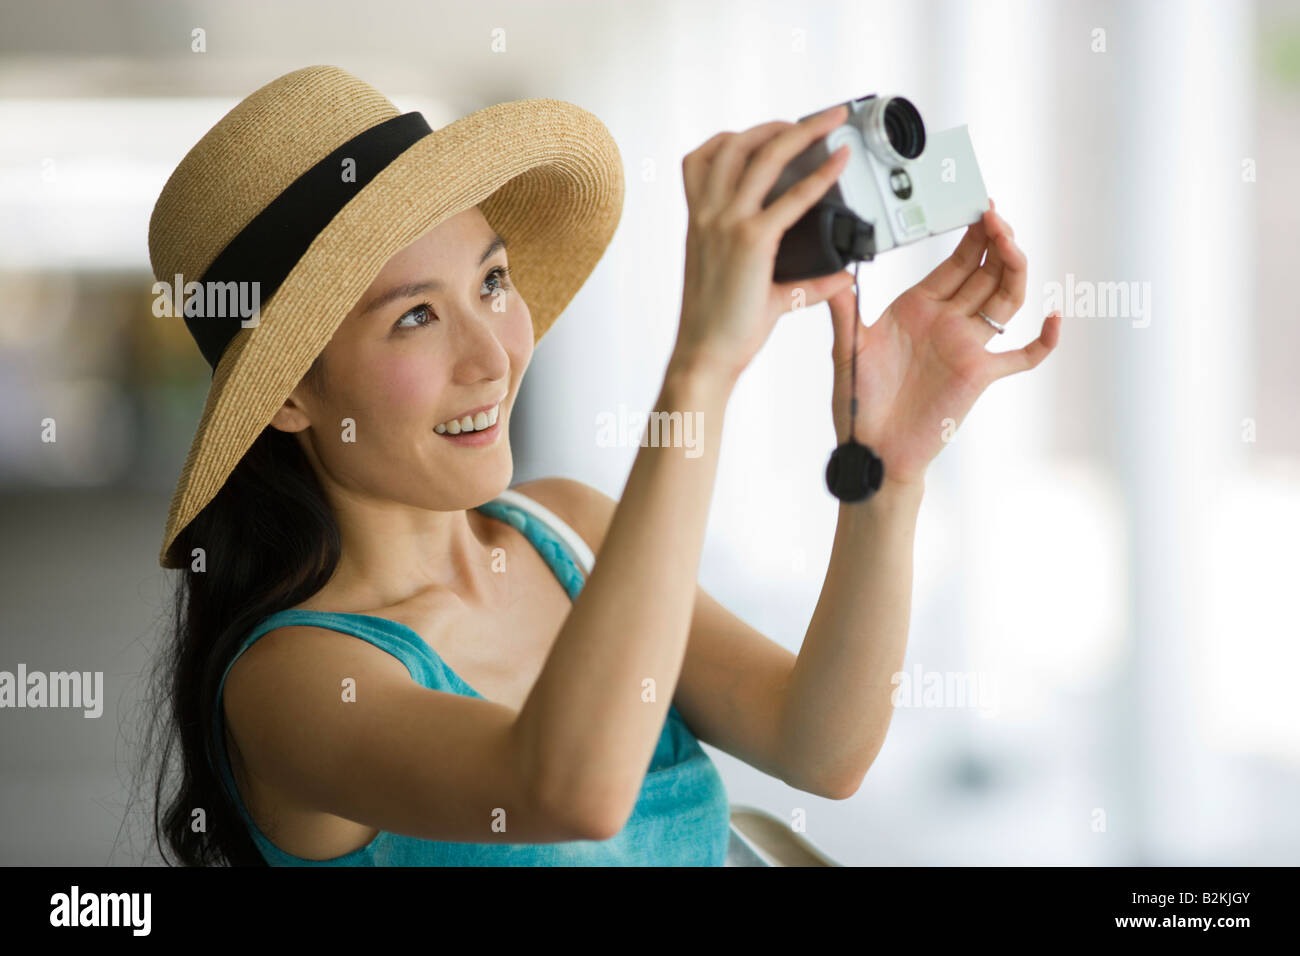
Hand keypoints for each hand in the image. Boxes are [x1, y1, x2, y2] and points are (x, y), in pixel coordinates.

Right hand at [672, 104, 859, 386]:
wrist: (706, 354)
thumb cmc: (723, 327)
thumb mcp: (760, 291)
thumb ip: (803, 279)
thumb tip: (843, 274)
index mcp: (699, 220)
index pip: (704, 158)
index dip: (737, 135)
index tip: (769, 130)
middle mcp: (708, 214)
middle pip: (737, 144)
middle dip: (777, 124)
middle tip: (813, 121)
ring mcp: (727, 224)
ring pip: (762, 156)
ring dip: (800, 132)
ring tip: (829, 123)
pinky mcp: (751, 241)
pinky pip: (792, 197)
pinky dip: (820, 173)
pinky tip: (839, 161)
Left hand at [825, 198, 1062, 485]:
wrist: (871, 450)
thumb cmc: (858, 403)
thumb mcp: (847, 350)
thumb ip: (844, 312)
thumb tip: (832, 276)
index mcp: (918, 308)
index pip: (956, 262)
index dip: (972, 235)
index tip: (981, 207)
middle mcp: (948, 322)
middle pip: (986, 272)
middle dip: (995, 241)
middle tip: (996, 215)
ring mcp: (968, 347)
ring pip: (1005, 299)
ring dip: (1013, 270)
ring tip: (1010, 243)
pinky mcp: (980, 376)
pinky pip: (1022, 357)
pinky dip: (1043, 341)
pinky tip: (1053, 319)